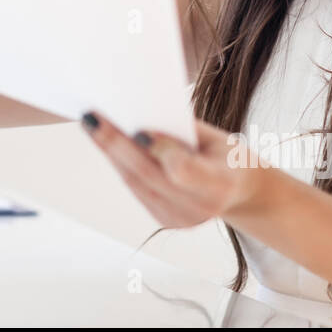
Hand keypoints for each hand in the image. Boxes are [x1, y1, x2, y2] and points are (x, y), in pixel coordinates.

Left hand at [81, 111, 265, 227]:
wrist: (239, 191)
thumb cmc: (227, 155)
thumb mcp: (219, 137)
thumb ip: (184, 129)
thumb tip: (141, 111)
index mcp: (221, 185)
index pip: (183, 170)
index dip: (160, 150)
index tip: (137, 129)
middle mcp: (200, 209)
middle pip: (149, 175)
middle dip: (117, 144)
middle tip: (92, 117)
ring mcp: (181, 219)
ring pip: (136, 182)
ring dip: (110, 152)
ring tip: (92, 124)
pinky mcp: (165, 220)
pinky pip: (136, 188)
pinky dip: (120, 164)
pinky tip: (106, 143)